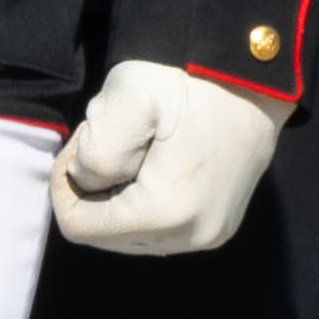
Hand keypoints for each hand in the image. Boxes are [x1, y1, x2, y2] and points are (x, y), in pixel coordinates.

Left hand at [51, 57, 288, 255]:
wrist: (253, 82)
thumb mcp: (129, 94)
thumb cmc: (190, 83)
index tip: (83, 143)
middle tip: (108, 142)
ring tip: (133, 150)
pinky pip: (155, 230)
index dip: (64, 185)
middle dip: (91, 191)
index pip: (78, 227)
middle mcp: (192, 236)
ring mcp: (209, 236)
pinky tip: (151, 164)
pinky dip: (139, 202)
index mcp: (168, 213)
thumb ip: (96, 147)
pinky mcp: (217, 228)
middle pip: (102, 234)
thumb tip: (87, 183)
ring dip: (114, 197)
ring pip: (126, 234)